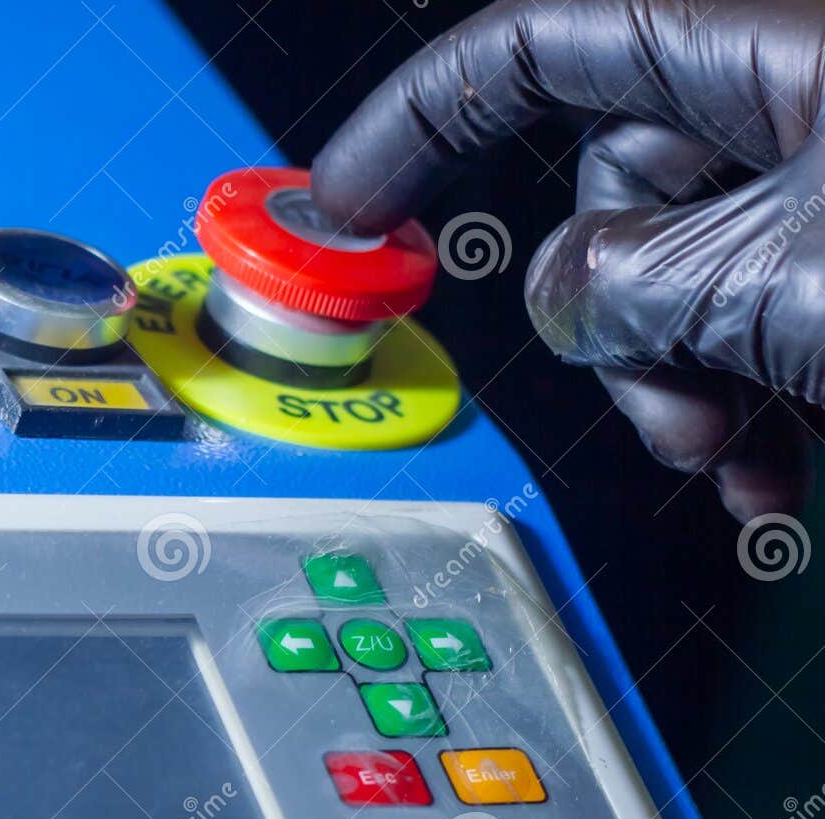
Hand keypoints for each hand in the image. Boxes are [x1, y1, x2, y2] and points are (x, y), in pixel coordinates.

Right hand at [311, 0, 824, 519]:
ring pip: (680, 280)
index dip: (416, 122)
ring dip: (681, 390)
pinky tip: (778, 468)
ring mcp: (824, 181)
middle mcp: (786, 97)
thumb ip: (625, 283)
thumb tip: (567, 300)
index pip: (530, 49)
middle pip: (610, 201)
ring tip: (738, 455)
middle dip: (615, 332)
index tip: (347, 206)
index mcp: (758, 46)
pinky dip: (750, 400)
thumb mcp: (775, 274)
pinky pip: (757, 319)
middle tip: (675, 417)